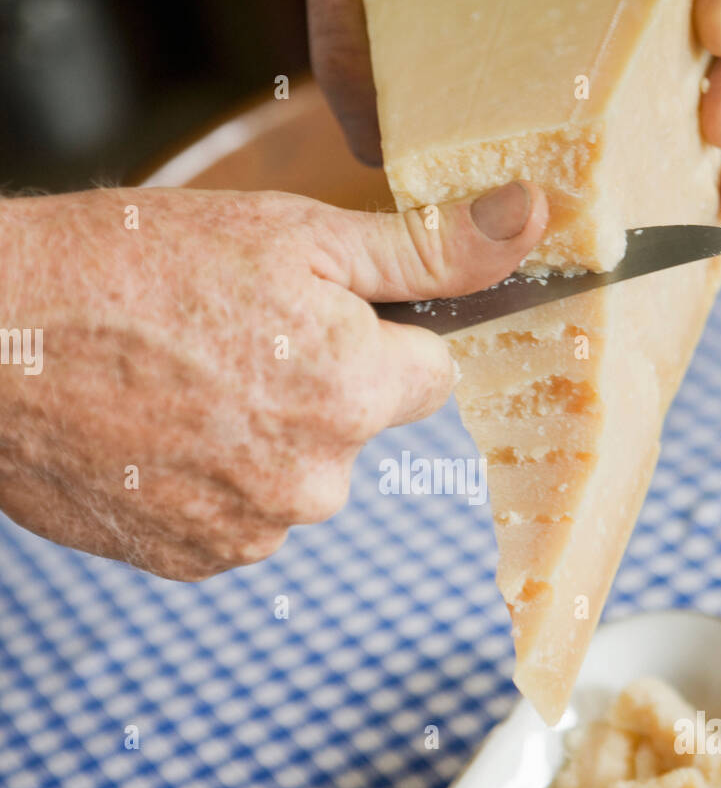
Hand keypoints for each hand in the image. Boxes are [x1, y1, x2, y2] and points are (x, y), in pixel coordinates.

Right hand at [0, 181, 545, 577]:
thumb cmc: (128, 269)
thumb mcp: (290, 235)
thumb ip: (422, 249)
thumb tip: (525, 225)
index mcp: (351, 393)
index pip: (430, 375)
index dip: (380, 337)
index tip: (321, 317)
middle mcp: (313, 482)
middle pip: (359, 430)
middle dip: (317, 389)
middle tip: (229, 340)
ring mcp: (249, 532)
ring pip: (297, 477)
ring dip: (258, 439)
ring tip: (179, 384)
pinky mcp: (193, 562)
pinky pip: (239, 519)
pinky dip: (209, 482)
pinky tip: (157, 433)